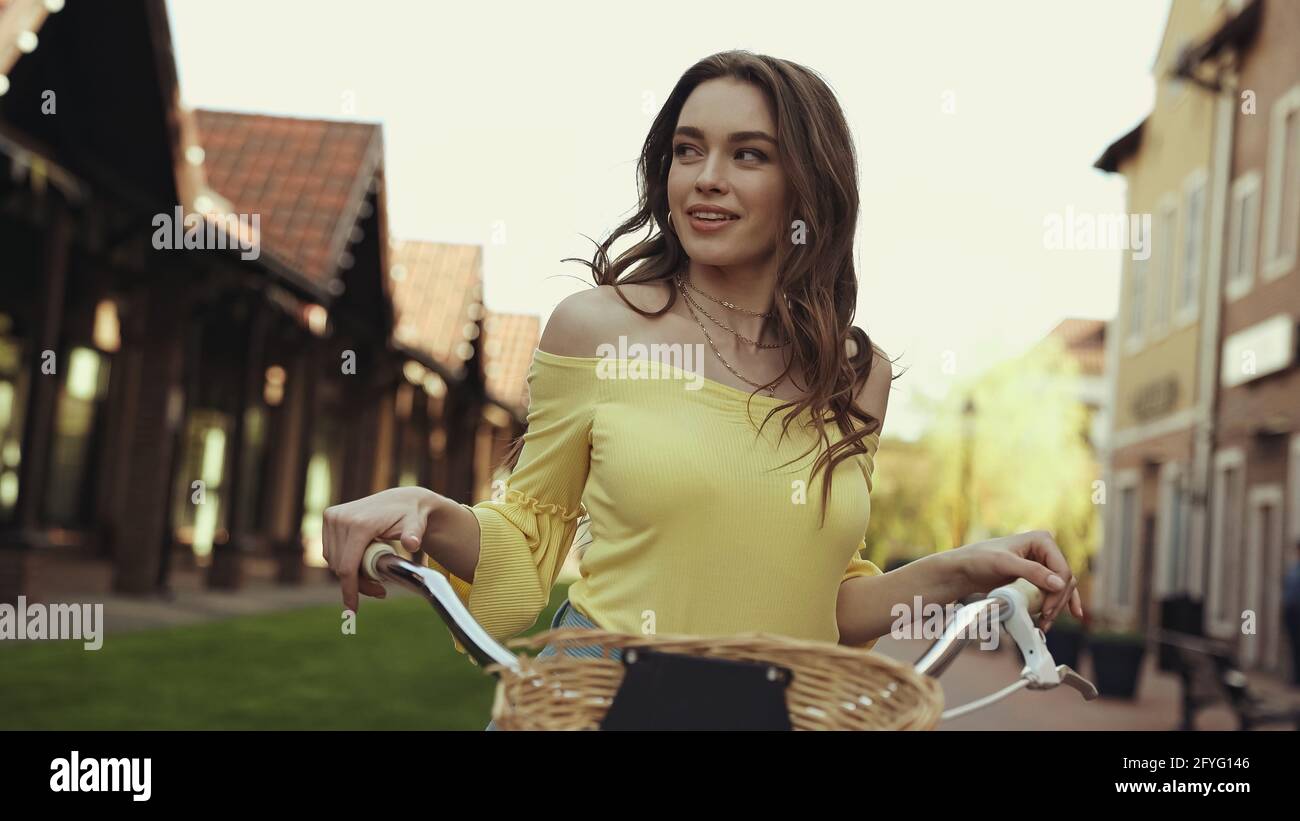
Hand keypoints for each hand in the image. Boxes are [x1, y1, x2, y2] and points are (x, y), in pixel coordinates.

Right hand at [322, 486, 441, 612]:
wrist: (403, 500)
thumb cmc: (411, 516)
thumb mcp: (416, 525)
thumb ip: (414, 535)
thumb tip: (413, 544)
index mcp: (359, 524)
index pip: (348, 566)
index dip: (350, 590)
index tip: (352, 609)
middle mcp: (340, 518)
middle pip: (340, 566)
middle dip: (356, 584)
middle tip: (380, 591)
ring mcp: (332, 516)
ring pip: (334, 560)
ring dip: (350, 574)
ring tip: (374, 577)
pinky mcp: (330, 517)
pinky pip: (331, 551)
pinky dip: (344, 561)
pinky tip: (362, 563)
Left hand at [947, 530, 1082, 629]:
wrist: (963, 569)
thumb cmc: (979, 559)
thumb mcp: (1004, 563)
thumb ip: (1032, 572)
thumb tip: (1059, 584)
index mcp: (1041, 540)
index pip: (1062, 569)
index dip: (1058, 591)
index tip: (1046, 609)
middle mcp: (1045, 549)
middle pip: (1064, 580)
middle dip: (1057, 602)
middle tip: (1045, 619)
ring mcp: (1042, 563)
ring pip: (1061, 588)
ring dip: (1057, 606)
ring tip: (1046, 623)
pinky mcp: (1036, 577)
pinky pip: (1054, 591)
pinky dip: (1059, 603)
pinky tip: (1073, 613)